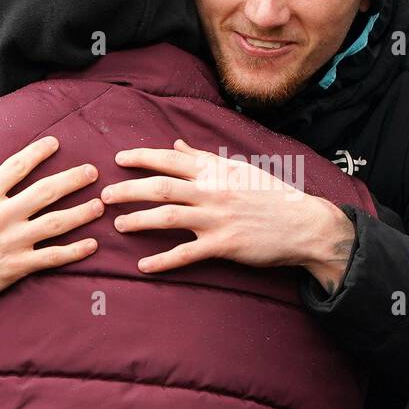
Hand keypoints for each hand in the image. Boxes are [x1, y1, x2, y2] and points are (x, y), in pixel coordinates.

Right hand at [0, 128, 102, 324]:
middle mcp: (0, 217)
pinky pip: (51, 258)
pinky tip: (92, 244)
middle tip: (93, 171)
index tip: (56, 143)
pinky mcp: (15, 268)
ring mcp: (10, 243)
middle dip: (72, 180)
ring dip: (81, 213)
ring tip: (100, 204)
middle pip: (45, 192)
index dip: (38, 152)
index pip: (16, 167)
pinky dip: (74, 252)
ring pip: (54, 224)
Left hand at [101, 139, 355, 289]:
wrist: (304, 225)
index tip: (118, 159)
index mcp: (216, 172)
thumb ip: (206, 158)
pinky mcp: (224, 245)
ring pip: (168, 217)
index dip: (142, 157)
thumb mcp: (240, 169)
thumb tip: (177, 142)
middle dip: (128, 190)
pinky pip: (186, 254)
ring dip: (138, 220)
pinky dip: (162, 260)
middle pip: (161, 187)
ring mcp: (217, 219)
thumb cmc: (273, 196)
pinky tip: (143, 266)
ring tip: (118, 225)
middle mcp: (213, 192)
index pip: (171, 159)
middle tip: (104, 196)